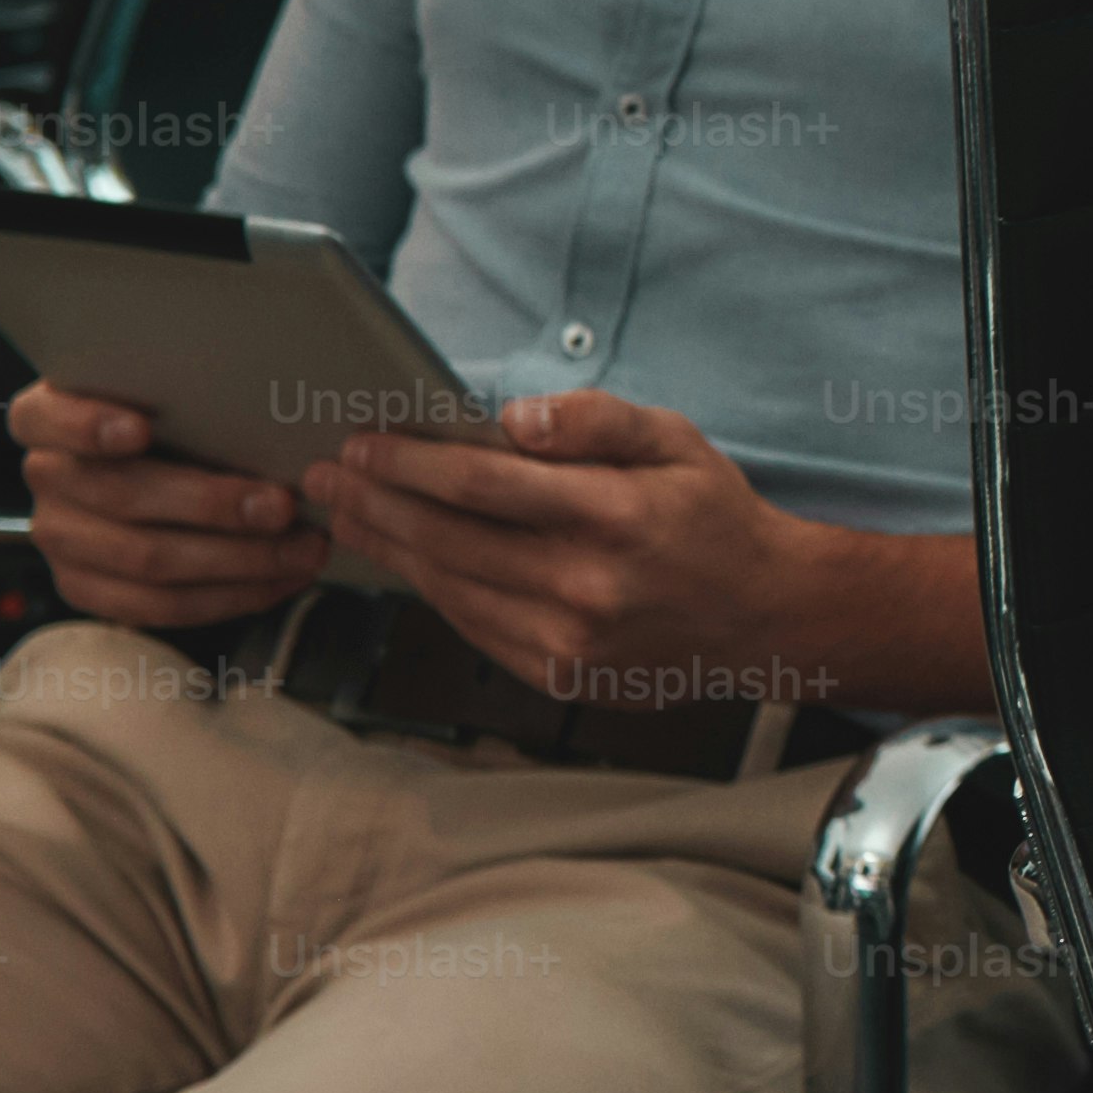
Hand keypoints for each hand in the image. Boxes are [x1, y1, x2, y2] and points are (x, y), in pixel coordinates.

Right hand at [12, 381, 329, 630]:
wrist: (148, 468)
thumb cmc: (172, 418)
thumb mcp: (169, 394)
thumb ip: (192, 398)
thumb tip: (271, 414)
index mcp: (46, 418)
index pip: (46, 418)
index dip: (89, 426)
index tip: (139, 430)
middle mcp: (45, 476)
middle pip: (121, 495)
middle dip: (211, 505)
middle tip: (281, 506)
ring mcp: (57, 536)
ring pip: (146, 559)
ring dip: (237, 560)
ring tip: (301, 550)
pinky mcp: (84, 586)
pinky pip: (157, 606)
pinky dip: (229, 596)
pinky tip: (280, 580)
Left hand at [303, 389, 849, 715]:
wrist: (765, 617)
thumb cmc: (715, 519)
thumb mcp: (675, 442)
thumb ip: (595, 420)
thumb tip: (512, 418)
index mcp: (616, 518)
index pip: (485, 485)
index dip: (411, 463)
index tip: (364, 443)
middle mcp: (587, 587)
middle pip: (450, 538)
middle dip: (377, 501)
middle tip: (328, 474)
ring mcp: (568, 641)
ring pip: (448, 587)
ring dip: (388, 546)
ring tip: (350, 511)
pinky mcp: (557, 674)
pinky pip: (470, 625)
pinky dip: (429, 588)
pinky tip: (406, 558)